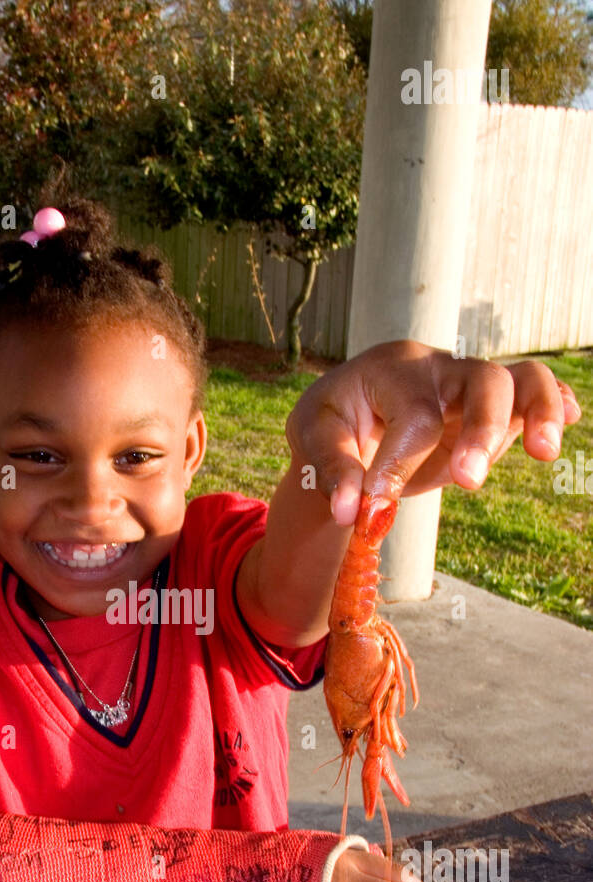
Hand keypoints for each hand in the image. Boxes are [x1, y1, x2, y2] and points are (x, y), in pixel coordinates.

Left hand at [286, 340, 581, 525]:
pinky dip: (553, 404)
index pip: (413, 416)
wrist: (350, 412)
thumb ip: (331, 471)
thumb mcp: (314, 438)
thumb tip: (351, 512)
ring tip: (545, 453)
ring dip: (538, 411)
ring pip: (520, 378)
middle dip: (480, 431)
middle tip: (467, 482)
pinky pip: (531, 392)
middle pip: (482, 380)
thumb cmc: (334, 420)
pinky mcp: (488, 407)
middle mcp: (439, 369)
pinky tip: (567, 421)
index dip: (399, 466)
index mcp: (392, 369)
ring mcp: (469, 385)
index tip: (373, 511)